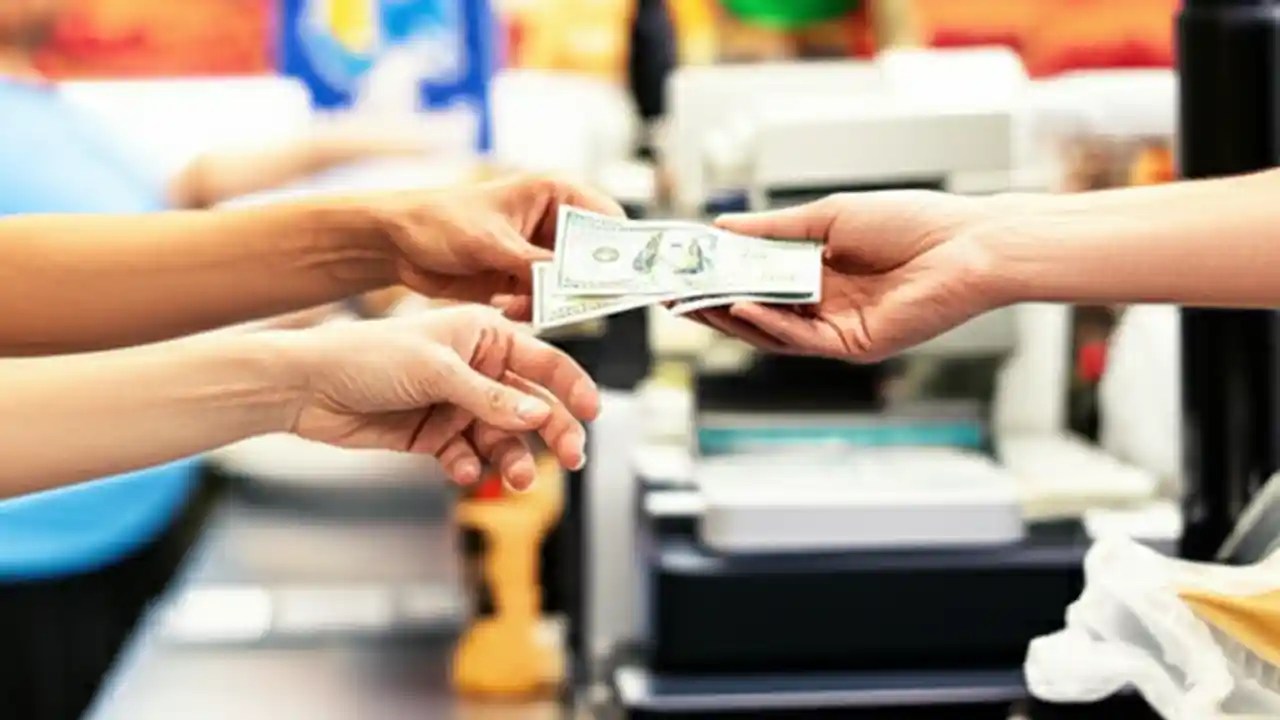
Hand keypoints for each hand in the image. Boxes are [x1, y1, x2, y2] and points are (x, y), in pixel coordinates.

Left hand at [281, 306, 599, 489]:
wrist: (308, 388)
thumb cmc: (368, 357)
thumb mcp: (437, 372)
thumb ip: (490, 398)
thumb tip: (538, 417)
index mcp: (484, 335)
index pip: (542, 360)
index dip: (571, 386)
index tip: (594, 413)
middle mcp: (477, 369)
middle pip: (531, 405)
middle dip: (552, 432)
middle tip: (571, 459)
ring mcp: (458, 404)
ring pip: (503, 437)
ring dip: (513, 458)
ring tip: (517, 479)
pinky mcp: (436, 435)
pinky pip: (469, 455)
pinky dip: (471, 467)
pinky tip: (462, 470)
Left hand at [373, 175, 623, 318]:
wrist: (398, 245)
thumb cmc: (440, 222)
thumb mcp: (493, 243)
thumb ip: (538, 266)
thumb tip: (574, 283)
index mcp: (557, 194)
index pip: (609, 222)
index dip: (621, 252)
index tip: (618, 282)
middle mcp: (557, 222)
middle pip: (597, 260)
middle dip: (581, 285)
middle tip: (565, 301)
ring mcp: (543, 252)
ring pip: (573, 287)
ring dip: (551, 300)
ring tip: (514, 298)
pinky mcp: (527, 278)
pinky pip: (549, 301)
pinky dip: (532, 308)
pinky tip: (502, 302)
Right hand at [698, 191, 1005, 362]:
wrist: (968, 244)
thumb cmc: (911, 222)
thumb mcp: (828, 217)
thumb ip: (775, 230)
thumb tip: (723, 228)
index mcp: (821, 273)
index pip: (759, 281)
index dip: (720, 277)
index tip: (685, 269)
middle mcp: (825, 305)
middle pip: (758, 311)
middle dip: (713, 304)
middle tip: (673, 294)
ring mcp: (838, 328)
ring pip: (773, 331)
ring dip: (732, 318)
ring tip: (694, 301)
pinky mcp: (854, 344)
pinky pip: (802, 339)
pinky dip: (769, 323)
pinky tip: (743, 305)